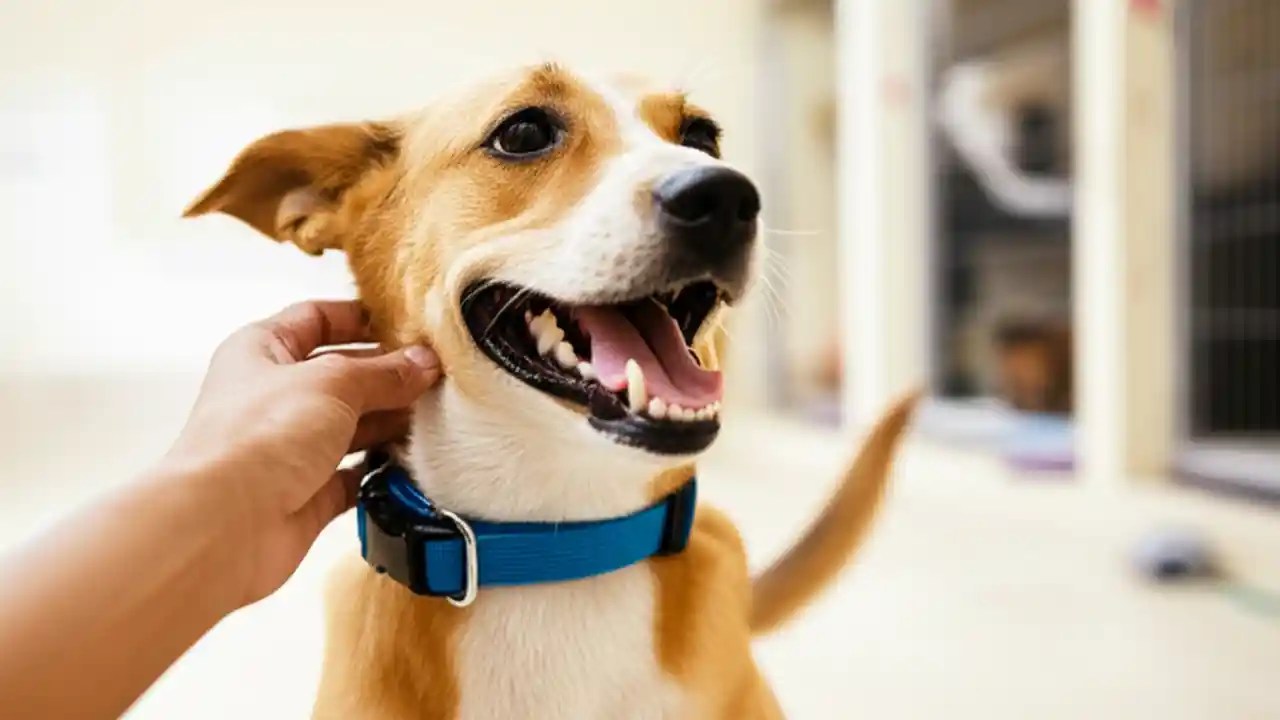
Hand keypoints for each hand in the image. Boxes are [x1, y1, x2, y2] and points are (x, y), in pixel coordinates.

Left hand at [161, 300, 439, 605]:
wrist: (225, 525)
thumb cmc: (258, 436)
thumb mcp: (333, 382)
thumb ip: (384, 372)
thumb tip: (424, 363)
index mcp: (261, 350)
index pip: (316, 319)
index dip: (361, 318)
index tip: (410, 324)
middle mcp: (273, 396)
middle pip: (342, 374)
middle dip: (389, 374)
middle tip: (438, 374)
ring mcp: (289, 447)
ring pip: (351, 426)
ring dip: (391, 421)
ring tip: (438, 414)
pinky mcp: (306, 493)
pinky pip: (355, 475)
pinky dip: (383, 469)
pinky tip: (416, 460)